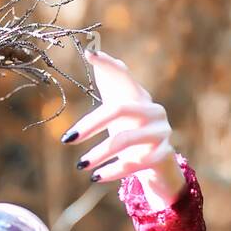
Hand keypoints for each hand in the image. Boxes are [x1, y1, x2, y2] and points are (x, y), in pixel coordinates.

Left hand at [62, 48, 185, 208]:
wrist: (160, 168)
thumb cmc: (133, 136)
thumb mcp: (120, 113)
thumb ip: (110, 87)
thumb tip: (91, 52)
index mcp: (140, 97)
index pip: (124, 75)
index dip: (108, 65)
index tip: (89, 54)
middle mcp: (154, 110)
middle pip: (119, 109)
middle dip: (91, 125)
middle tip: (66, 140)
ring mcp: (162, 132)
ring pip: (125, 140)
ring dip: (99, 154)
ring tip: (80, 166)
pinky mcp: (163, 155)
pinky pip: (134, 163)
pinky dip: (113, 171)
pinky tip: (96, 177)